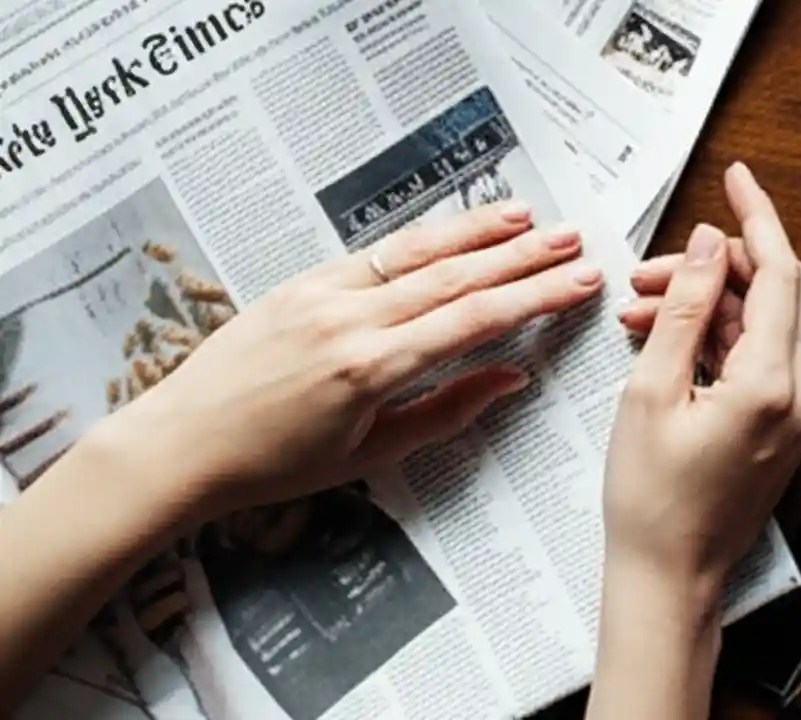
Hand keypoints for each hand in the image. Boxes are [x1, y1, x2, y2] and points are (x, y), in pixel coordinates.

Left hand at [91, 201, 603, 519]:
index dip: (534, 298)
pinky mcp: (302, 281)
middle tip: (573, 241)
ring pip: (417, 251)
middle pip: (455, 276)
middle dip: (521, 256)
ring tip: (526, 217)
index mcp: (371, 368)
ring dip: (476, 232)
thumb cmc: (274, 465)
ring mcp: (322, 291)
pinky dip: (422, 237)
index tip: (578, 283)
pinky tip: (454, 230)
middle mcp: (350, 318)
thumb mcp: (372, 454)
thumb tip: (512, 376)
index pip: (473, 320)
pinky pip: (375, 253)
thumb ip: (448, 410)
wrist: (183, 443)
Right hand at [605, 163, 800, 592]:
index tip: (737, 176)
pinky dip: (717, 341)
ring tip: (642, 311)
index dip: (757, 217)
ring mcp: (797, 415)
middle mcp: (800, 396)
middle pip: (778, 293)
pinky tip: (664, 341)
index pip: (780, 273)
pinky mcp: (782, 428)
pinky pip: (759, 361)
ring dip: (711, 305)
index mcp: (772, 385)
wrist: (668, 578)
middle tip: (656, 271)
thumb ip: (686, 310)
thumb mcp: (650, 391)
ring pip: (765, 326)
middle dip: (718, 266)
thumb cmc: (651, 503)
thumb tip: (708, 246)